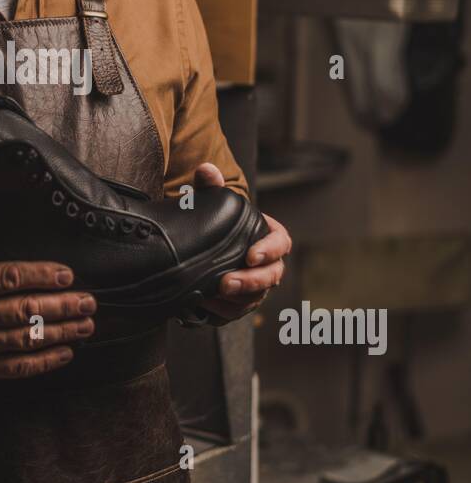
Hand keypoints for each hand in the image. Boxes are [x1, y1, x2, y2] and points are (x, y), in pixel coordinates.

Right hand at [0, 237, 94, 380]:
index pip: (9, 277)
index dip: (41, 275)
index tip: (67, 275)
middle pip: (24, 309)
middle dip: (62, 306)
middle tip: (89, 301)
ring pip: (26, 339)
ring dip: (61, 332)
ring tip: (87, 325)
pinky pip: (16, 367)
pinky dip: (44, 361)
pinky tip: (66, 352)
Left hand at [192, 163, 291, 321]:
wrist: (203, 243)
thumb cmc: (216, 220)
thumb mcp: (212, 200)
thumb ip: (211, 186)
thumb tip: (206, 170)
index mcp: (268, 236)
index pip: (280, 243)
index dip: (269, 250)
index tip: (251, 255)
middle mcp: (267, 264)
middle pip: (271, 276)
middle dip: (251, 282)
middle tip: (226, 282)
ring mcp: (256, 285)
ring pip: (255, 298)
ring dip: (236, 300)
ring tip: (212, 297)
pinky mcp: (240, 302)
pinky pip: (237, 312)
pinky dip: (223, 312)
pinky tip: (205, 307)